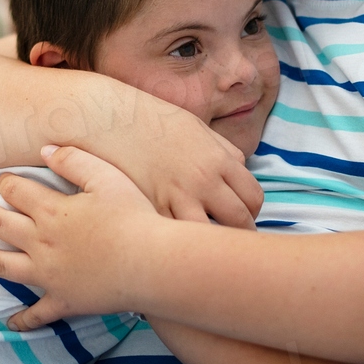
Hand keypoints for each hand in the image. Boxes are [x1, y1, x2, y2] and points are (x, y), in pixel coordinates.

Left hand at [0, 145, 183, 329]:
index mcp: (51, 210)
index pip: (15, 191)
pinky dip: (23, 320)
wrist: (151, 264)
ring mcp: (49, 274)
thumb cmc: (134, 216)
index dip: (5, 183)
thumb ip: (73, 160)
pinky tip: (10, 323)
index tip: (1, 181)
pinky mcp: (64, 300)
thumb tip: (44, 150)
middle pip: (0, 225)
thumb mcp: (106, 177)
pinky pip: (38, 313)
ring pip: (2, 266)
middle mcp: (41, 242)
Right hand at [99, 101, 261, 228]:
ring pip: (210, 235)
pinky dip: (178, 239)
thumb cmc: (151, 119)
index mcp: (218, 159)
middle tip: (232, 237)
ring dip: (211, 242)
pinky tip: (174, 238)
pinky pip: (175, 233)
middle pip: (240, 220)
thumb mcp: (196, 126)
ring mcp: (177, 197)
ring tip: (206, 245)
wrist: (111, 118)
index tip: (244, 216)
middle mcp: (204, 180)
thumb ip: (222, 148)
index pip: (253, 196)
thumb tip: (238, 166)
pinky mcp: (152, 208)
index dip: (252, 211)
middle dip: (241, 232)